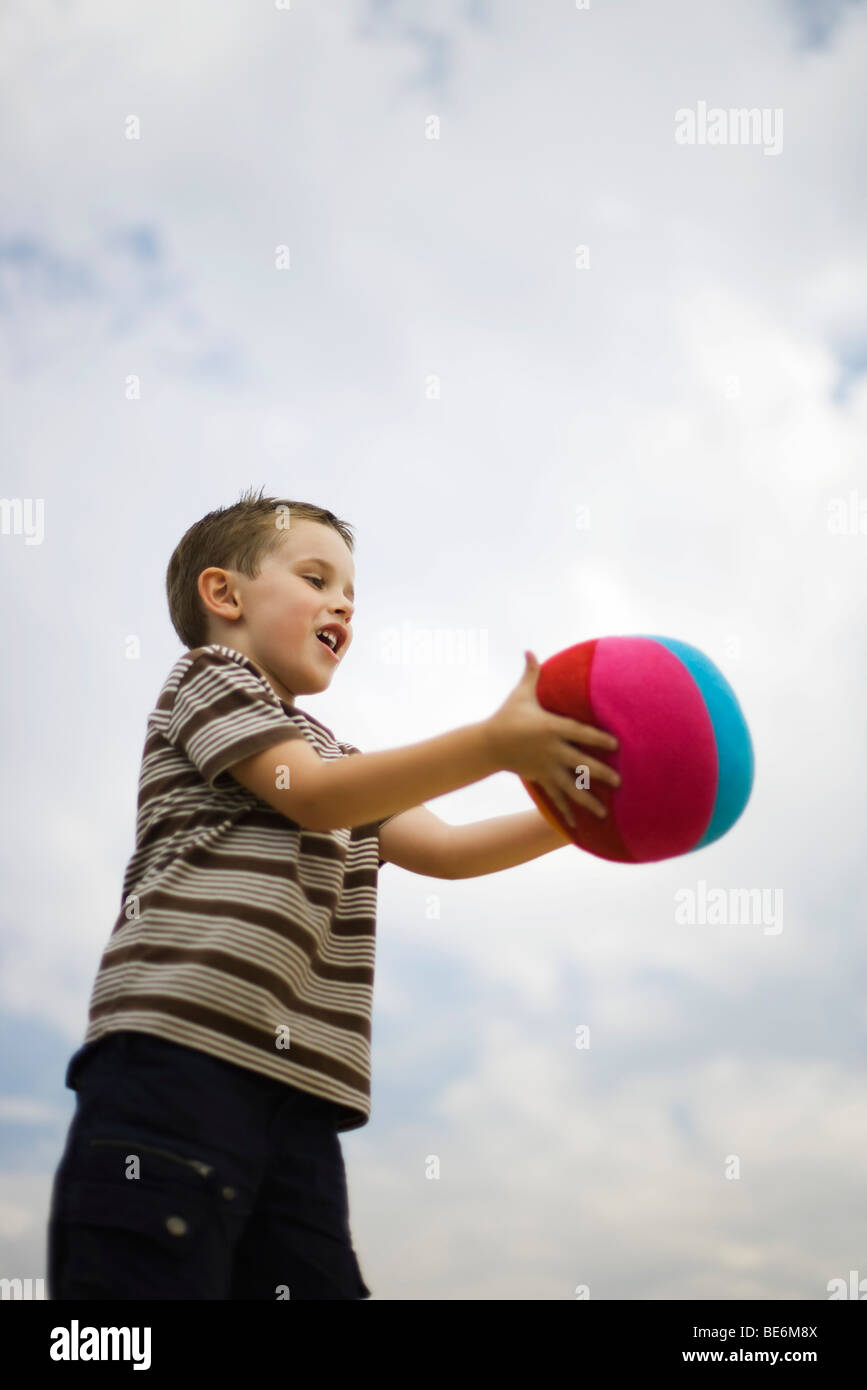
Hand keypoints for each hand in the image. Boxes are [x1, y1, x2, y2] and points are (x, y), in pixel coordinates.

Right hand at [485, 650, 620, 826]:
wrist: (488, 744)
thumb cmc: (508, 716)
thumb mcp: (521, 695)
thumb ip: (531, 673)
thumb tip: (530, 651)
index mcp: (551, 728)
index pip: (579, 733)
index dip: (598, 738)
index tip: (617, 744)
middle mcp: (551, 750)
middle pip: (579, 762)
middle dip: (600, 772)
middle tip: (619, 780)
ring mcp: (545, 767)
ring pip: (570, 785)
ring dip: (588, 799)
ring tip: (605, 811)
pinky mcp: (540, 779)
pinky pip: (555, 797)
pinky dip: (566, 811)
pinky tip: (577, 826)